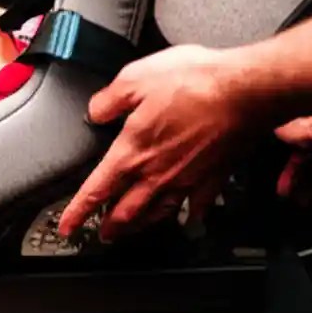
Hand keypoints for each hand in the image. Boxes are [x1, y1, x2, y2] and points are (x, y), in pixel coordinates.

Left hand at [57, 45, 268, 241]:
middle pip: (127, 211)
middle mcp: (157, 174)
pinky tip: (191, 218)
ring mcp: (187, 180)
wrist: (244, 92)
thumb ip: (110, 99)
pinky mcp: (214, 177)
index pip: (97, 190)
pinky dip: (191, 216)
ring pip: (158, 213)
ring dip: (141, 225)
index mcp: (132, 152)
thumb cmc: (194, 82)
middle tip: (101, 235)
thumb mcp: (136, 78)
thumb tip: (95, 111)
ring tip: (133, 230)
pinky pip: (199, 206)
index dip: (78, 211)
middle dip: (110, 225)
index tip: (67, 226)